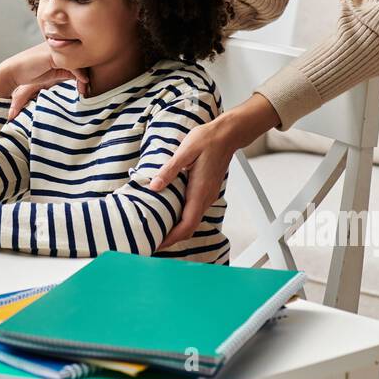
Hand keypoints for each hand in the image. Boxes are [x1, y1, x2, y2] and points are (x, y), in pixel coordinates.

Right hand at [0, 41, 88, 118]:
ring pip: (79, 59)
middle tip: (90, 88)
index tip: (90, 84)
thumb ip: (69, 71)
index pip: (80, 54)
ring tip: (85, 88)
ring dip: (85, 75)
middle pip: (82, 56)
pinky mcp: (53, 55)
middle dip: (89, 72)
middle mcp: (59, 46)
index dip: (88, 69)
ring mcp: (56, 49)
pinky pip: (71, 63)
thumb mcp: (56, 72)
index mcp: (61, 48)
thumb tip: (86, 78)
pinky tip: (82, 82)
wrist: (14, 71)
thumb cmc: (33, 72)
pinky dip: (79, 73)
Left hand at [148, 93, 278, 248]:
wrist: (227, 134)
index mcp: (200, 191)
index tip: (157, 244)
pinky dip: (182, 219)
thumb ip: (169, 170)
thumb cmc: (207, 140)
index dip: (171, 238)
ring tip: (157, 230)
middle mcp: (206, 197)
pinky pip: (194, 211)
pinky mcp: (206, 191)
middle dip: (172, 238)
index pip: (186, 225)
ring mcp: (208, 195)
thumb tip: (154, 186)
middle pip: (189, 227)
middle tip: (151, 240)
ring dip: (177, 229)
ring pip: (192, 221)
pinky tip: (169, 214)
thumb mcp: (185, 151)